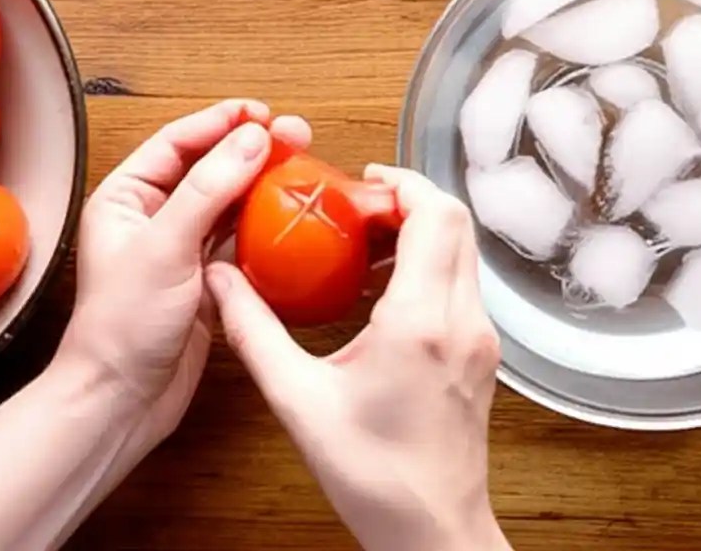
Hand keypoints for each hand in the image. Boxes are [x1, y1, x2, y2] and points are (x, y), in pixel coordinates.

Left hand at [57, 99, 310, 447]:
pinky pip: (240, 243)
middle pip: (208, 168)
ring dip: (263, 186)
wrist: (121, 400)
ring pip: (229, 205)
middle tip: (296, 135)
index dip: (221, 121)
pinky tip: (290, 220)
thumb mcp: (164, 247)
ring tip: (302, 168)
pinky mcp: (204, 283)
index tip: (262, 112)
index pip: (177, 142)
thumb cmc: (120, 328)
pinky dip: (265, 230)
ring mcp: (180, 252)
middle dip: (252, 149)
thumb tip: (250, 138)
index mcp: (125, 199)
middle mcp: (151, 220)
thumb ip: (209, 189)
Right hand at [207, 165, 510, 550]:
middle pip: (455, 222)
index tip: (358, 184)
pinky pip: (459, 284)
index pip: (434, 215)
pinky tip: (377, 293)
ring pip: (462, 252)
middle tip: (354, 208)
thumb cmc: (374, 478)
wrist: (431, 531)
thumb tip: (220, 282)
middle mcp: (462, 322)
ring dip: (418, 233)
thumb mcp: (297, 400)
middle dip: (406, 200)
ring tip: (360, 246)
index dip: (400, 183)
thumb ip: (254, 333)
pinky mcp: (480, 354)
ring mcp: (479, 338)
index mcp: (420, 323)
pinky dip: (426, 267)